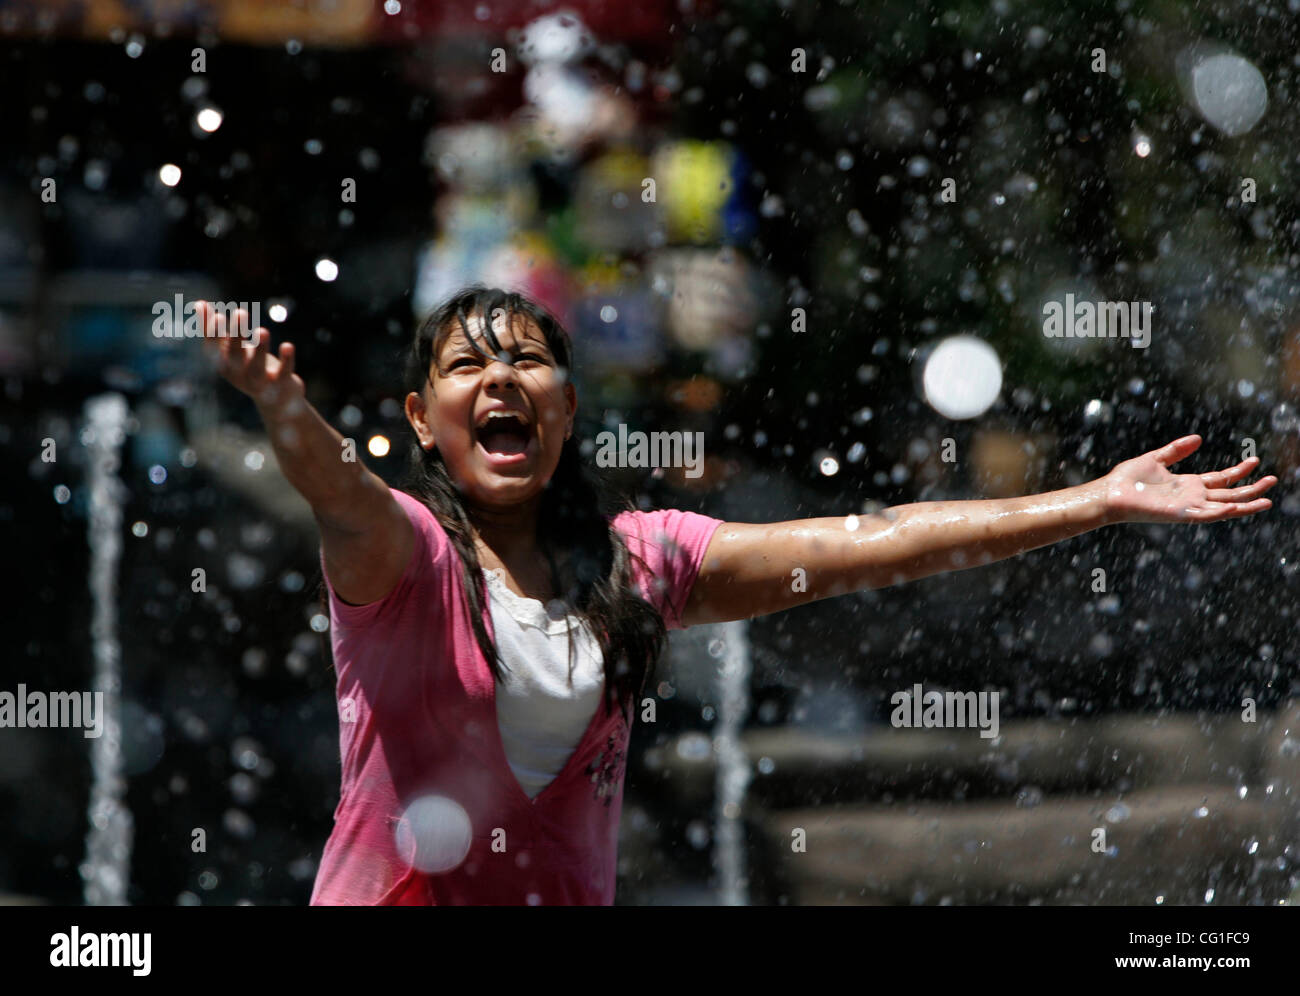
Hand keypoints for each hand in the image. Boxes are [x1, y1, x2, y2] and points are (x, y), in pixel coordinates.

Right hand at [196, 300, 303, 414]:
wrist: (278, 402)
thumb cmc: (251, 369)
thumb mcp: (233, 352)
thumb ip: (218, 331)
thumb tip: (199, 303)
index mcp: (225, 365)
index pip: (214, 350)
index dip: (214, 333)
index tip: (218, 314)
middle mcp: (240, 376)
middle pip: (235, 357)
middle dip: (236, 336)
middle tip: (240, 312)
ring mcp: (260, 383)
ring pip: (258, 368)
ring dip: (260, 349)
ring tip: (263, 330)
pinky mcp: (281, 385)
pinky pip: (283, 373)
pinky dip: (286, 360)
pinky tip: (288, 345)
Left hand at [1102, 435, 1275, 523]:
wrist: (1110, 494)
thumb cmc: (1127, 480)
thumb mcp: (1156, 459)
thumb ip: (1176, 450)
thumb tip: (1199, 438)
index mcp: (1188, 484)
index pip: (1221, 479)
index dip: (1238, 472)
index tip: (1255, 460)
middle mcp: (1192, 497)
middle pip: (1229, 494)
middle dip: (1251, 488)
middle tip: (1272, 479)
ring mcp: (1188, 508)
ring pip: (1225, 508)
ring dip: (1247, 505)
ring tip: (1268, 499)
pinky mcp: (1180, 515)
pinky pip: (1207, 515)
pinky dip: (1223, 512)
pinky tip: (1239, 508)